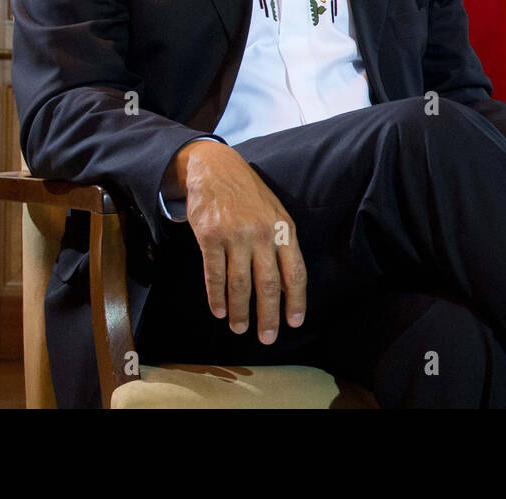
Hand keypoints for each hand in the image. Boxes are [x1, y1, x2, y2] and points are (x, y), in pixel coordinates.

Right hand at [165, 140, 305, 343]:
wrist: (215, 168)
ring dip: (240, 311)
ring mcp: (235, 235)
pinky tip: (219, 311)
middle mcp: (262, 233)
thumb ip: (281, 244)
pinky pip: (214, 274)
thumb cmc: (248, 195)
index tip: (294, 323)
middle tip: (267, 338)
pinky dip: (216, 297)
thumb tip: (285, 286)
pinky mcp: (210, 236)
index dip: (295, 300)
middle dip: (268, 316)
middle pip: (268, 284)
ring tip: (240, 328)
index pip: (295, 272)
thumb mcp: (274, 212)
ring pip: (240, 283)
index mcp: (283, 228)